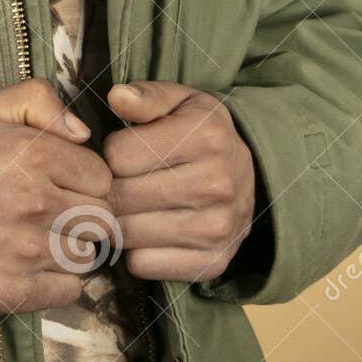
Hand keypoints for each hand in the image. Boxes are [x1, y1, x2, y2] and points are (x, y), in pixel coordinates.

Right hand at [0, 78, 115, 313]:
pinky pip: (69, 289)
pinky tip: (34, 267)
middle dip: (84, 215)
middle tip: (58, 215)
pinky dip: (57, 281)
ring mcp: (28, 250)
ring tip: (41, 240)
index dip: (86, 181)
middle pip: (101, 218)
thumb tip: (83, 132)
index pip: (102, 177)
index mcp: (35, 154)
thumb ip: (36, 100)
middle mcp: (37, 202)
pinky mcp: (17, 289)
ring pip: (87, 254)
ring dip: (70, 248)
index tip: (65, 185)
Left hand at [102, 80, 257, 282]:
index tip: (124, 154)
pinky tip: (148, 231)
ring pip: (127, 233)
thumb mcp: (181, 101)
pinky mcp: (212, 263)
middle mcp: (216, 184)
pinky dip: (136, 251)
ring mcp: (217, 228)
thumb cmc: (201, 134)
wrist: (251, 178)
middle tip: (120, 184)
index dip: (111, 154)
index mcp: (206, 137)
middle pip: (120, 197)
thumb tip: (116, 96)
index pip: (118, 155)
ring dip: (119, 221)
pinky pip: (142, 265)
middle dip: (110, 189)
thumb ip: (147, 96)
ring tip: (131, 206)